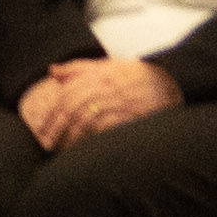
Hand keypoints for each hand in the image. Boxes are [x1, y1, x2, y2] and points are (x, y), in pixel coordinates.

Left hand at [21, 57, 180, 147]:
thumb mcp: (108, 65)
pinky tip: (85, 150)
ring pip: (88, 119)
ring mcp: (122, 101)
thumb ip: (79, 68)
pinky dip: (93, 139)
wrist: (174, 81)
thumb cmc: (137, 75)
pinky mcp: (134, 115)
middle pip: (74, 107)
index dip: (53, 115)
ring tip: (62, 151)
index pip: (68, 95)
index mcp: (99, 74)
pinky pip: (108, 128)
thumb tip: (52, 71)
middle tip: (47, 144)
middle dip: (57, 128)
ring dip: (72, 137)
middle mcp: (108, 86)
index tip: (43, 131)